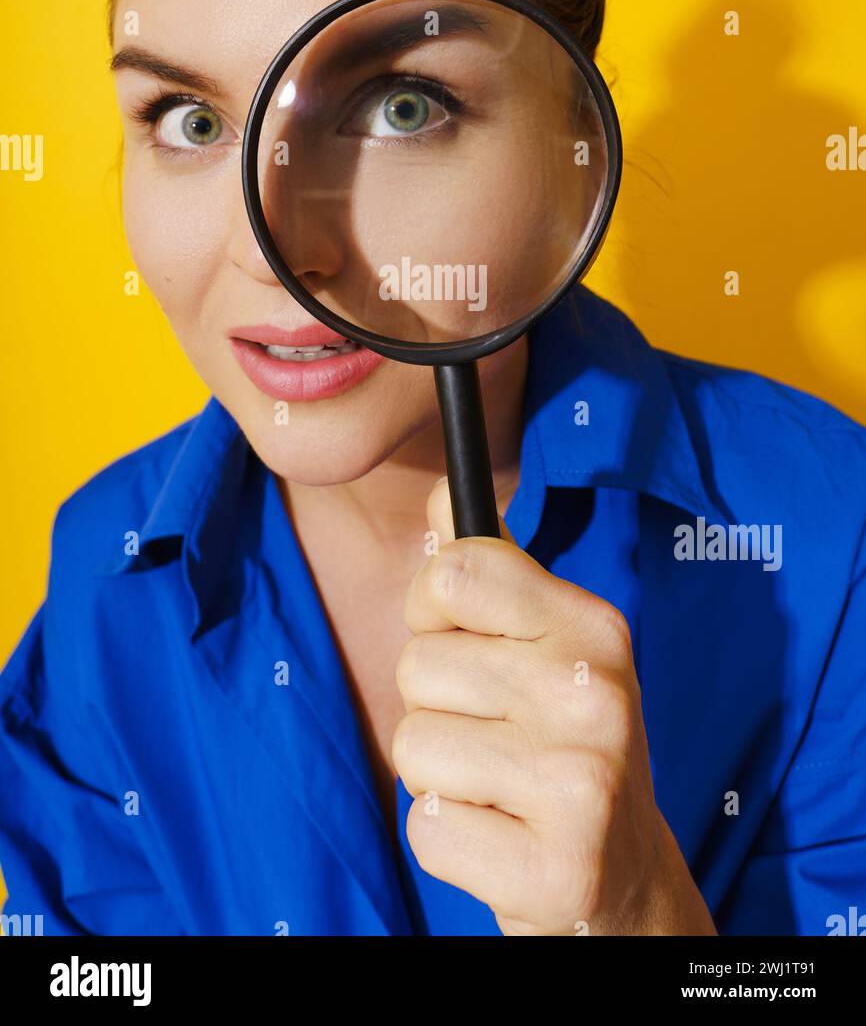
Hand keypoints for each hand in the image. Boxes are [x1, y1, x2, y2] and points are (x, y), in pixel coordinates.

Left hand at [392, 478, 716, 935]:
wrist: (626, 878)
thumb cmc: (563, 743)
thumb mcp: (546, 644)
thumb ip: (492, 570)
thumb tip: (442, 495)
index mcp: (595, 627)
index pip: (455, 571)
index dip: (434, 611)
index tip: (465, 644)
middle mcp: (597, 696)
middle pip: (418, 666)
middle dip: (436, 707)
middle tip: (498, 738)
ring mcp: (583, 786)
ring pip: (413, 746)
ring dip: (439, 776)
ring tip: (501, 789)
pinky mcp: (557, 872)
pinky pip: (426, 828)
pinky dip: (449, 840)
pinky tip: (503, 840)